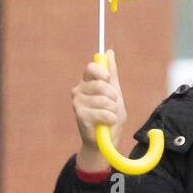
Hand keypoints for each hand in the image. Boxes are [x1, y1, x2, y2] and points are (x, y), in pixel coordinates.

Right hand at [70, 50, 129, 167]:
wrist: (106, 140)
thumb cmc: (110, 115)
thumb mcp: (115, 92)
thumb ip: (112, 73)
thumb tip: (109, 52)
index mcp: (87, 82)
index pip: (91, 68)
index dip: (102, 72)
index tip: (109, 79)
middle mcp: (79, 90)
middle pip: (101, 84)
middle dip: (113, 96)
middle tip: (113, 104)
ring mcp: (77, 103)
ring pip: (104, 100)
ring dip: (113, 110)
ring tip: (109, 116)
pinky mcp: (80, 116)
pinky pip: (103, 113)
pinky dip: (110, 119)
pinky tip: (106, 123)